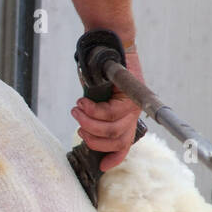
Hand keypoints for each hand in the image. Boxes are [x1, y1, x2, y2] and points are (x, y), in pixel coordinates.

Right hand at [70, 48, 143, 171]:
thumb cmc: (100, 72)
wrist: (108, 45)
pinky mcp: (131, 94)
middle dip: (91, 136)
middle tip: (77, 124)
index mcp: (127, 118)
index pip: (124, 144)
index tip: (102, 166)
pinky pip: (110, 112)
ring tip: (77, 109)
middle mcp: (133, 113)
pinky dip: (92, 110)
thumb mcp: (97, 98)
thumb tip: (88, 132)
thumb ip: (97, 115)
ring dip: (89, 122)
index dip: (114, 158)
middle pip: (115, 140)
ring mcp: (134, 104)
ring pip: (111, 128)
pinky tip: (83, 102)